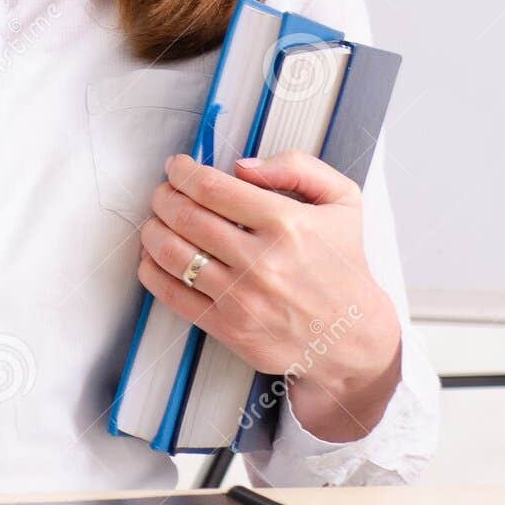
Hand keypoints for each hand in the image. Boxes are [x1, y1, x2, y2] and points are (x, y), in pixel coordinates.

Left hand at [135, 148, 402, 442]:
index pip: (211, 188)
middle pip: (184, 216)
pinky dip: (151, 268)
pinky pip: (170, 293)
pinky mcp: (228, 328)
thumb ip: (297, 167)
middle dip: (163, 196)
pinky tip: (154, 255)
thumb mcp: (342, 200)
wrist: (353, 337)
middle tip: (164, 191)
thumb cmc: (343, 265)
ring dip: (152, 229)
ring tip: (157, 220)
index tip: (177, 166)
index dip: (183, 171)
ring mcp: (242, 298)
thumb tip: (240, 167)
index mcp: (287, 224)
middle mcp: (261, 262)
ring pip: (170, 252)